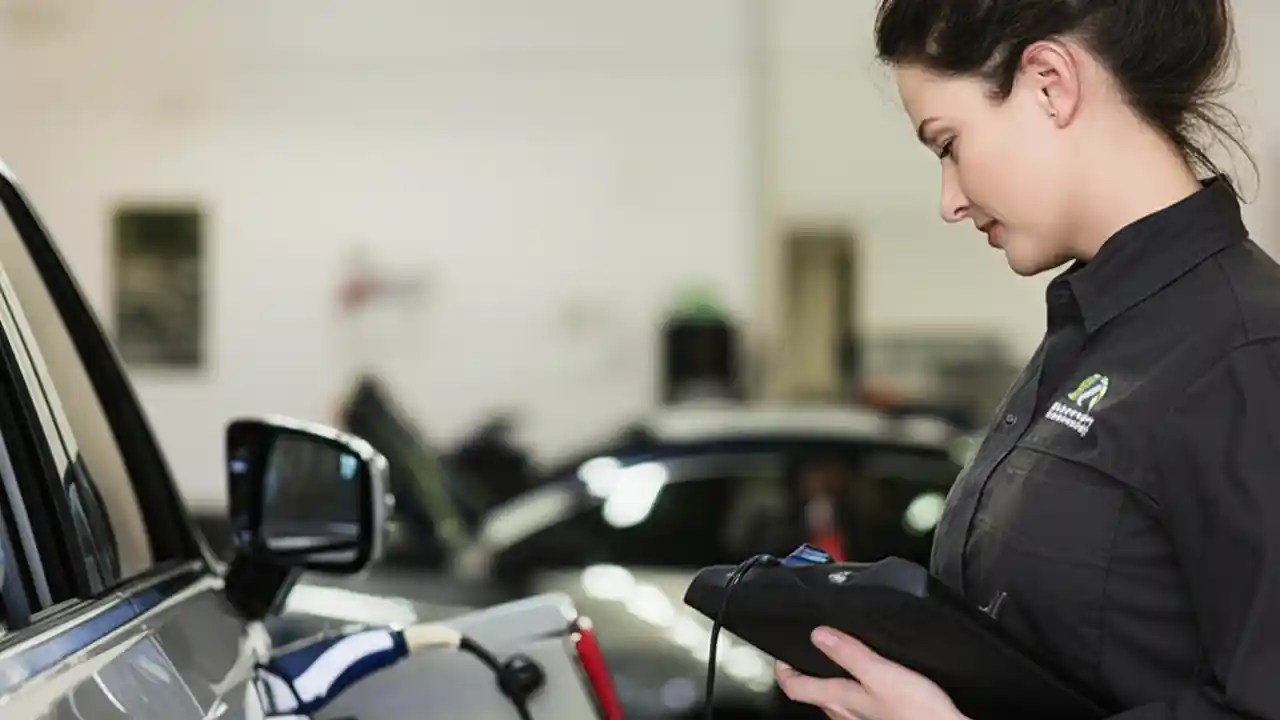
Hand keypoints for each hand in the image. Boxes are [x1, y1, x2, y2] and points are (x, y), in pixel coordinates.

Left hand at [774, 627, 968, 719]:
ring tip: (835, 662)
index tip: (781, 655)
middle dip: (806, 674)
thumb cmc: (916, 711)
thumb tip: (817, 634)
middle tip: (806, 653)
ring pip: (834, 702)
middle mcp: (844, 714)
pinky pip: (855, 707)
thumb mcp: (880, 674)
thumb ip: (849, 653)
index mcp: (839, 700)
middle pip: (813, 695)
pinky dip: (852, 691)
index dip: (783, 670)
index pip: (795, 688)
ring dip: (829, 683)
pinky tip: (868, 683)